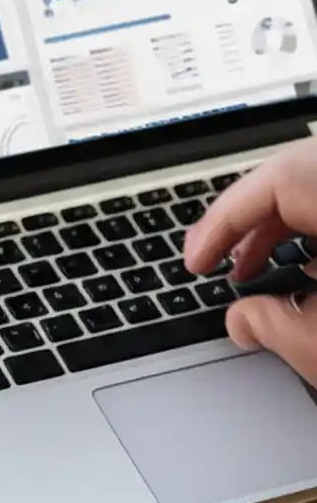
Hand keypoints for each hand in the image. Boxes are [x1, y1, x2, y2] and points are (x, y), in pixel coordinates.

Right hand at [184, 138, 316, 382]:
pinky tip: (308, 271)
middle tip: (215, 259)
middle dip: (247, 219)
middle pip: (296, 173)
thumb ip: (276, 329)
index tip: (197, 260)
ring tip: (254, 269)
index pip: (278, 180)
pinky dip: (314, 229)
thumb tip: (244, 319)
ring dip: (283, 224)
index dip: (224, 220)